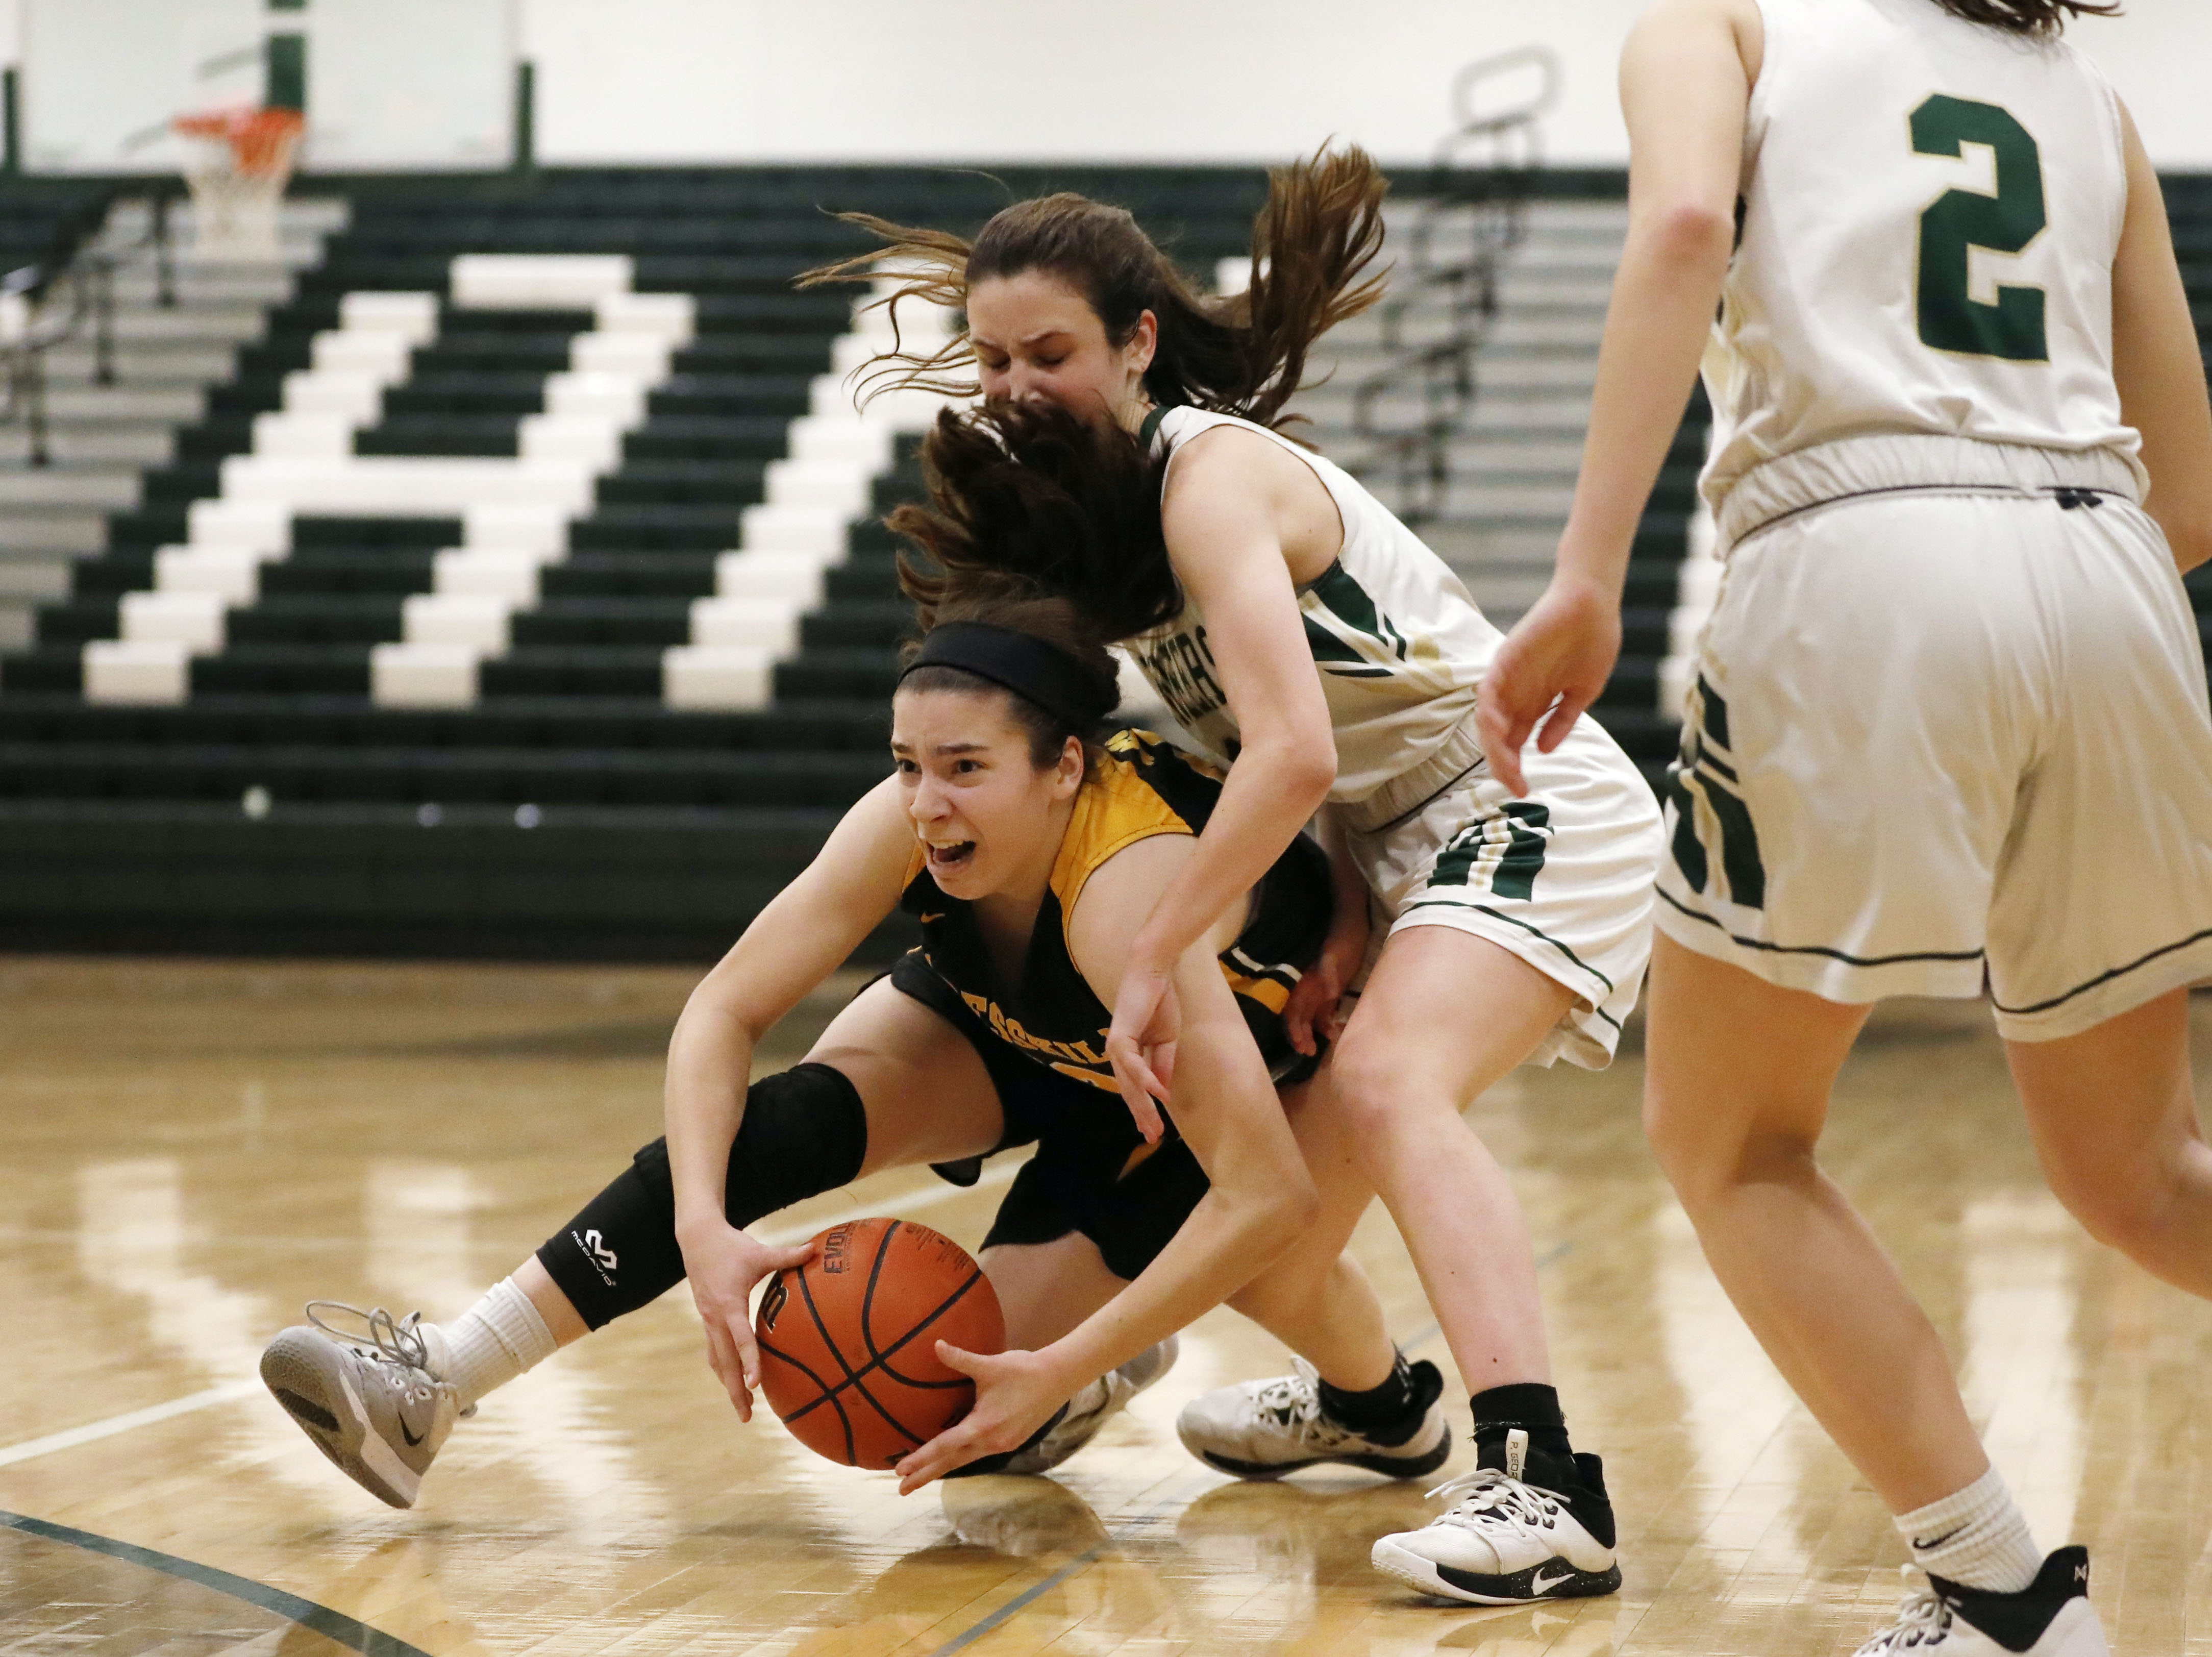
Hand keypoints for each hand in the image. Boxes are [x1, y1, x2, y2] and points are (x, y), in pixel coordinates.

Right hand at [677, 1220, 817, 1421]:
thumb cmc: (731, 1246)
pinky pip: (714, 1350)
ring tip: (742, 1409)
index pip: (740, 1338)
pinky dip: (723, 1367)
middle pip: (725, 1361)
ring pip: (717, 1360)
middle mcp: (715, 1317)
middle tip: (747, 1417)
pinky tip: (732, 1380)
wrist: (697, 1239)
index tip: (755, 1385)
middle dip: (734, 1390)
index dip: (749, 1361)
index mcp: (729, 1304)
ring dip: (728, 1384)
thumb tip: (816, 1250)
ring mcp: (708, 1320)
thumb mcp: (760, 1252)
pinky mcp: (707, 1319)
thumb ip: (787, 1255)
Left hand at [893, 1342, 1074, 1493]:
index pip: (944, 1447)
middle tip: (900, 1490)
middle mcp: (991, 1442)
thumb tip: (936, 1344)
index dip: (920, 1459)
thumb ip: (960, 1358)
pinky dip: (960, 1459)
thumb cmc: (1022, 1369)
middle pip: (951, 1463)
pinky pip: (977, 1454)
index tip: (899, 1470)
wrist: (1058, 1378)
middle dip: (925, 1476)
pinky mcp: (1010, 1441)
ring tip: (920, 1478)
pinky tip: (952, 1458)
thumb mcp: (989, 1364)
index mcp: (983, 1426)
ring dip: (941, 1469)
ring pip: (964, 1461)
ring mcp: (1002, 1445)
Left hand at [1105, 958, 1179, 1141]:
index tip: (1155, 1131)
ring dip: (1143, 1107)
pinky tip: (1159, 1095)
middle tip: (1152, 1138)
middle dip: (1142, 1116)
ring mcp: (1117, 1046)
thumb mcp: (1166, 1040)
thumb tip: (1162, 1092)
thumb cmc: (1159, 1001)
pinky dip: (1147, 1080)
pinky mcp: (1120, 1036)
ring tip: (1155, 1127)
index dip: (1145, 1110)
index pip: (1134, 1089)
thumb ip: (1162, 1065)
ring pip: (1129, 1084)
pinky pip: (1134, 1064)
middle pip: (1129, 1092)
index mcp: (1129, 1054)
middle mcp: (1118, 1053)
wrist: (1154, 972)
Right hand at [1282, 912, 1366, 1057]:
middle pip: (1298, 1015)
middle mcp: (1307, 986)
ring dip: (1311, 1031)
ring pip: (1309, 1014)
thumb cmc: (1345, 937)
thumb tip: (1329, 991)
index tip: (1300, 1045)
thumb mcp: (1338, 952)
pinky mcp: (1329, 987)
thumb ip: (1330, 969)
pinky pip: (1322, 1008)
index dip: (1294, 1028)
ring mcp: (1318, 987)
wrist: (1352, 923)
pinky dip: (1325, 1021)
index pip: (1292, 1009)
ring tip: (1315, 1049)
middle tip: (1308, 1053)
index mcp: (1305, 980)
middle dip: (1300, 1035)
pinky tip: (1333, 1031)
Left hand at [1475, 572, 1622, 796]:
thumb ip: (1562, 721)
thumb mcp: (1582, 692)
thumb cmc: (1593, 643)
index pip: (1514, 742)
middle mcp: (1516, 693)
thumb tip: (1545, 750)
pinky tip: (1496, 729)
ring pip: (1488, 717)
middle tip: (1513, 786)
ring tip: (1504, 766)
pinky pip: (1489, 688)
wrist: (1595, 605)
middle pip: (1498, 735)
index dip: (1515, 768)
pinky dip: (1489, 710)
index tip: (1523, 791)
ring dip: (1492, 744)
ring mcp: (1509, 676)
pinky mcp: (1506, 658)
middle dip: (1502, 764)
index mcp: (1533, 703)